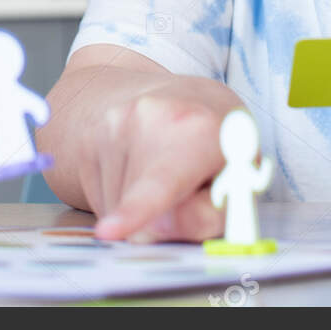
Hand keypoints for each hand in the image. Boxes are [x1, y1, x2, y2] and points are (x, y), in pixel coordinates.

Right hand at [84, 77, 244, 242]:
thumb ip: (209, 215)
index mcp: (200, 128)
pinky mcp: (88, 138)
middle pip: (141, 209)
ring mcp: (112, 125)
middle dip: (160, 220)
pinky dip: (120, 201)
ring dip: (138, 209)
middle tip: (189, 186)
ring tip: (162, 174)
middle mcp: (148, 117)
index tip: (110, 231)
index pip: (162, 181)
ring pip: (115, 209)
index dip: (136, 209)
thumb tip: (158, 227)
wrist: (180, 98)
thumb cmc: (219, 143)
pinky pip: (100, 200)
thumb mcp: (241, 180)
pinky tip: (140, 172)